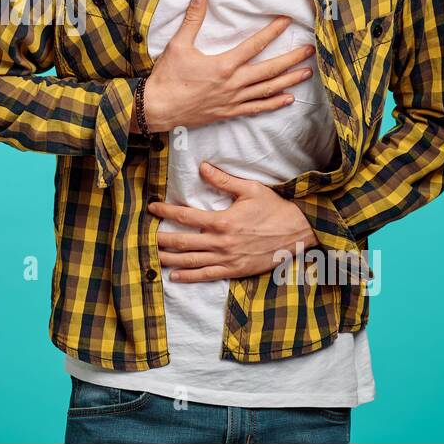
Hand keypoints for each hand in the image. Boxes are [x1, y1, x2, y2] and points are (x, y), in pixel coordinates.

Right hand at [139, 0, 314, 132]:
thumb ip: (192, 20)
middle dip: (291, 59)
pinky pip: (257, 108)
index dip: (272, 31)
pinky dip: (273, 103)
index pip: (254, 45)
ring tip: (307, 73)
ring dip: (289, 81)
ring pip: (267, 90)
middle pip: (269, 70)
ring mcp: (233, 100)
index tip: (287, 21)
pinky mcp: (229, 112)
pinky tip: (288, 99)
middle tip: (310, 51)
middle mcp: (233, 83)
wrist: (158, 108)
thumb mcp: (178, 45)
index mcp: (223, 65)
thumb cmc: (168, 77)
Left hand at [149, 161, 318, 280]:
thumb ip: (223, 180)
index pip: (186, 217)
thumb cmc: (275, 208)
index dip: (166, 213)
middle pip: (183, 243)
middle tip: (143, 237)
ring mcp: (227, 259)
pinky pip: (207, 275)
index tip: (152, 209)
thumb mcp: (250, 189)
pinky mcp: (235, 271)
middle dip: (161, 239)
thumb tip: (202, 167)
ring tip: (151, 257)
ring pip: (191, 262)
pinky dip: (189, 277)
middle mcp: (221, 243)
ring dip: (169, 260)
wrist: (299, 232)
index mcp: (222, 221)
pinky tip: (174, 277)